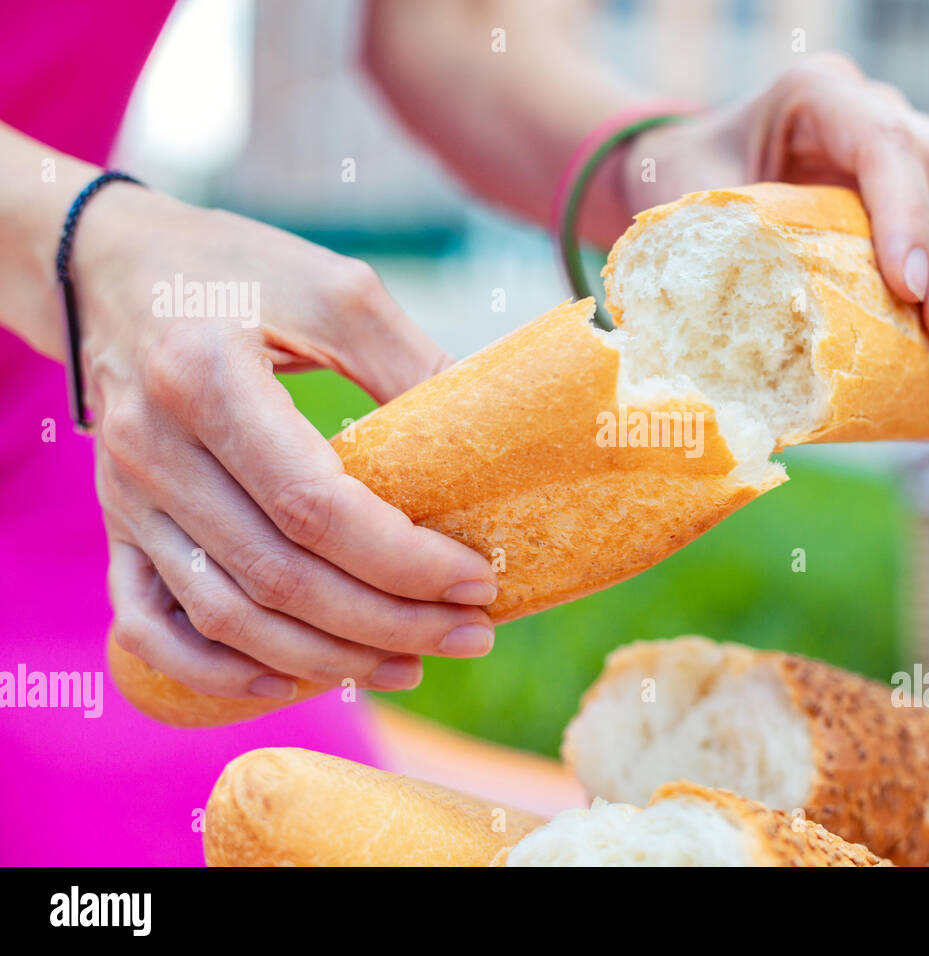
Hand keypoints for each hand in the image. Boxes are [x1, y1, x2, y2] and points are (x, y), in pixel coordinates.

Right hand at [77, 185, 497, 701]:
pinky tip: (292, 680)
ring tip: (411, 662)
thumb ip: (409, 363)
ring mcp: (125, 495)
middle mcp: (154, 447)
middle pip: (279, 576)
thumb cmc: (234, 269)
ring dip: (325, 658)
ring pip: (227, 614)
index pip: (315, 506)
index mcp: (206, 376)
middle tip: (471, 632)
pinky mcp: (115, 523)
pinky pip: (151, 623)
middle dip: (387, 622)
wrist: (108, 266)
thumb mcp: (332, 290)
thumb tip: (491, 440)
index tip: (477, 578)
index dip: (403, 559)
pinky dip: (218, 669)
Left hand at [621, 53, 928, 342]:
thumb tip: (744, 339)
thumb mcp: (691, 208)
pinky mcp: (923, 174)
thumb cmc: (683, 182)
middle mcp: (871, 107)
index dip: (907, 217)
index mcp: (815, 95)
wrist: (689, 163)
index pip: (884, 145)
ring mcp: (905, 134)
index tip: (909, 290)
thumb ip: (719, 250)